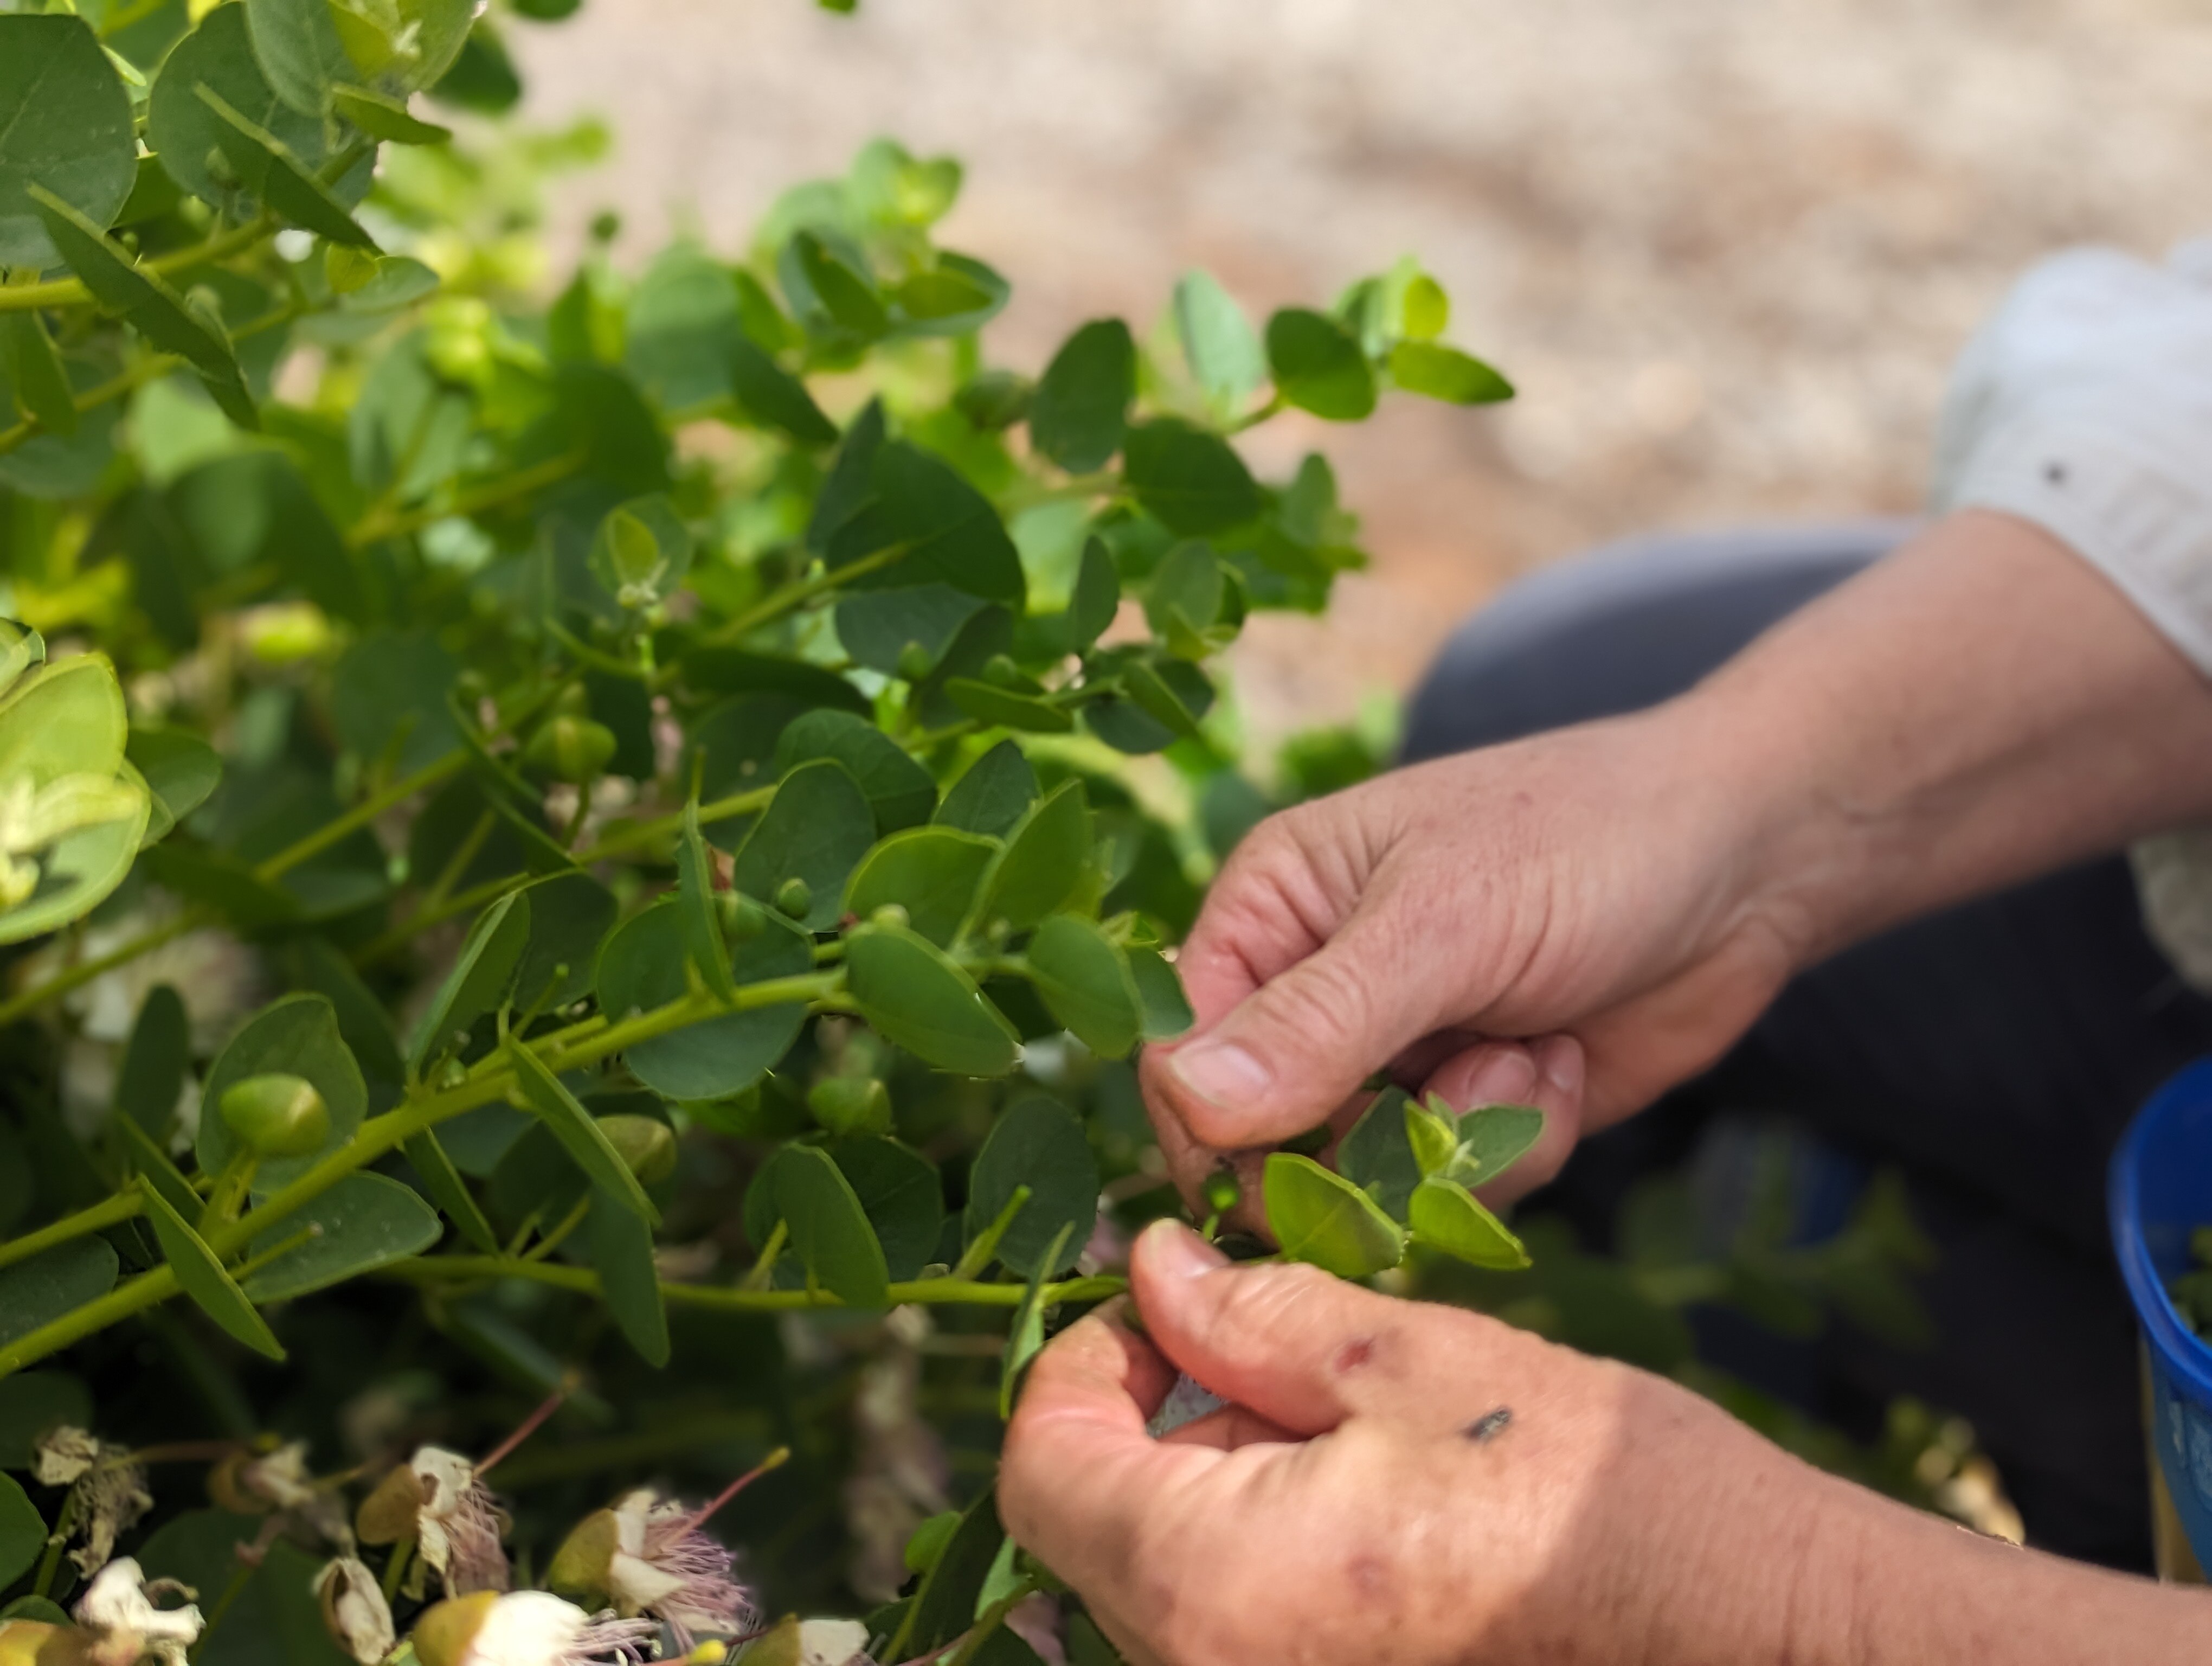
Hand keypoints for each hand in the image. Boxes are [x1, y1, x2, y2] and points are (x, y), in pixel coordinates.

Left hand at [1000, 1221, 1833, 1665]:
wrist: (1743, 1633)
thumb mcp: (1405, 1361)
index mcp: (1206, 1588)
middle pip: (1090, 1531)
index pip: (1041, 1468)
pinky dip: (1249, 1549)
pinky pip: (1227, 1627)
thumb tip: (1153, 1272)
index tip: (1157, 1304)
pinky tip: (1351, 1491)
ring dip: (1202, 1483)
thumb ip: (1250, 1317)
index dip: (1080, 1364)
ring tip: (1322, 1412)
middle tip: (1247, 1337)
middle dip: (1148, 1418)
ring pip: (1157, 1581)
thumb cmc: (1584, 1491)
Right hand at [1145, 707, 1807, 1202]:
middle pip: (1268, 1139)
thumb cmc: (1585, 839)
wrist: (1751, 859)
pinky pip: (1452, 1187)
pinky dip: (1519, 1142)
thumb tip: (1189, 1102)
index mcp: (1273, 911)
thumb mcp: (1445, 920)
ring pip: (1368, 1178)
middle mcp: (1317, 988)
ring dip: (1461, 1139)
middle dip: (1368, 1141)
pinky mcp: (1473, 1109)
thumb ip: (1318, 1019)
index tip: (1305, 1162)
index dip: (1224, 1129)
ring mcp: (1396, 1054)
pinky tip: (1563, 1060)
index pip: (1184, 1053)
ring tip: (1531, 1049)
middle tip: (1455, 1090)